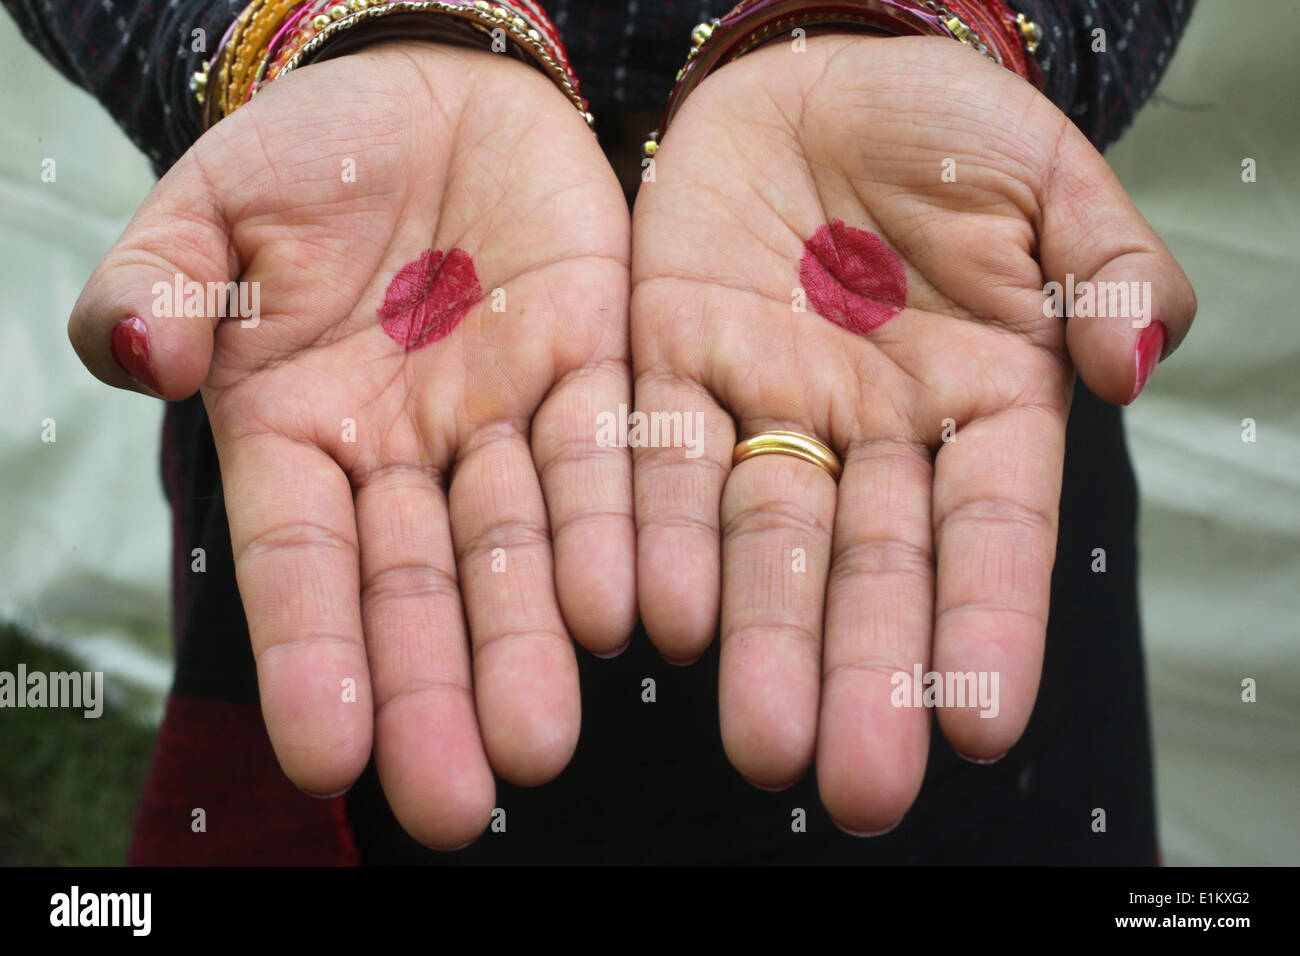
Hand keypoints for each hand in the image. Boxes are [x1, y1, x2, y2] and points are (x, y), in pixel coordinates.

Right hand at [69, 41, 633, 847]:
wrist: (436, 94)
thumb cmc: (313, 154)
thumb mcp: (213, 204)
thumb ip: (161, 279)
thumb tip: (137, 353)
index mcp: (298, 430)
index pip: (301, 559)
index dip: (313, 652)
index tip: (325, 753)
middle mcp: (406, 451)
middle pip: (421, 585)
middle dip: (435, 689)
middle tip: (454, 797)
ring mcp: (504, 418)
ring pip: (519, 545)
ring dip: (532, 641)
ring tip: (542, 739)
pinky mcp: (592, 368)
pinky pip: (607, 455)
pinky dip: (618, 530)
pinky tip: (632, 613)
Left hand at [631, 33, 1194, 832]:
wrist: (811, 71)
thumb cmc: (940, 121)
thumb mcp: (1045, 174)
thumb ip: (1106, 264)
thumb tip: (1134, 364)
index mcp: (982, 401)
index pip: (991, 532)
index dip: (989, 625)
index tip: (982, 725)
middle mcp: (873, 432)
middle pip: (870, 571)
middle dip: (864, 675)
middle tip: (857, 788)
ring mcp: (768, 407)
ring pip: (761, 543)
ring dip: (761, 642)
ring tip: (761, 742)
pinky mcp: (670, 367)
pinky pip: (659, 462)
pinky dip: (655, 538)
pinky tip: (655, 619)